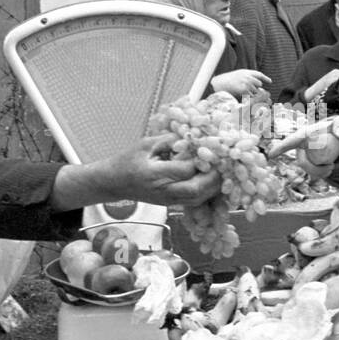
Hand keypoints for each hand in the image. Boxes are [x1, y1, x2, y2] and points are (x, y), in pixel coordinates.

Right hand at [95, 134, 220, 206]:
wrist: (114, 183)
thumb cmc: (128, 160)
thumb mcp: (146, 144)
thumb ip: (169, 140)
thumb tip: (193, 135)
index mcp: (153, 174)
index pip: (184, 169)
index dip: (201, 160)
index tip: (214, 148)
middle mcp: (163, 191)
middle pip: (195, 190)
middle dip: (213, 178)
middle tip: (225, 163)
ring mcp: (168, 200)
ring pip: (197, 199)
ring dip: (213, 187)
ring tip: (223, 171)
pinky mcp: (171, 204)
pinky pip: (194, 202)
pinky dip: (207, 193)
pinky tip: (214, 181)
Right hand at [211, 69, 269, 97]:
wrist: (220, 83)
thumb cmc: (226, 80)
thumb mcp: (237, 75)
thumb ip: (246, 77)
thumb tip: (256, 83)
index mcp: (246, 72)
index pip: (259, 74)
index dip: (265, 78)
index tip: (270, 81)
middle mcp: (248, 76)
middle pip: (259, 84)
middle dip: (257, 88)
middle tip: (256, 92)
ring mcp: (247, 83)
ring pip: (256, 91)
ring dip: (254, 95)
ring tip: (249, 97)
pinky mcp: (245, 90)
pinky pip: (251, 96)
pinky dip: (251, 99)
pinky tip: (248, 100)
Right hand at [266, 116, 338, 176]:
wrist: (337, 138)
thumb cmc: (336, 128)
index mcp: (304, 135)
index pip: (291, 142)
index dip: (280, 148)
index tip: (270, 155)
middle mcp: (300, 146)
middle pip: (303, 162)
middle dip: (316, 169)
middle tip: (332, 166)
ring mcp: (303, 155)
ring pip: (307, 170)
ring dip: (320, 173)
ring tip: (332, 167)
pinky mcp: (308, 162)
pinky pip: (310, 173)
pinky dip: (320, 174)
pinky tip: (329, 169)